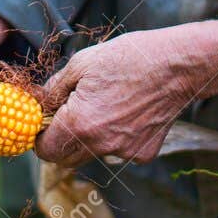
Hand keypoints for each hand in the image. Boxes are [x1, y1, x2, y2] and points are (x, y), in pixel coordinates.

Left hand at [34, 19, 217, 167]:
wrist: (177, 65)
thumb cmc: (130, 58)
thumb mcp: (82, 63)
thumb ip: (54, 88)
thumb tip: (40, 103)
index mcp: (79, 123)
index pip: (45, 150)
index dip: (40, 138)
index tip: (45, 124)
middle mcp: (99, 144)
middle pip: (66, 159)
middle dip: (62, 141)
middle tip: (69, 116)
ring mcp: (123, 152)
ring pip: (92, 155)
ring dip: (89, 139)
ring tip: (105, 107)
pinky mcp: (143, 154)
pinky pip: (119, 152)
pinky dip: (116, 138)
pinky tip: (128, 113)